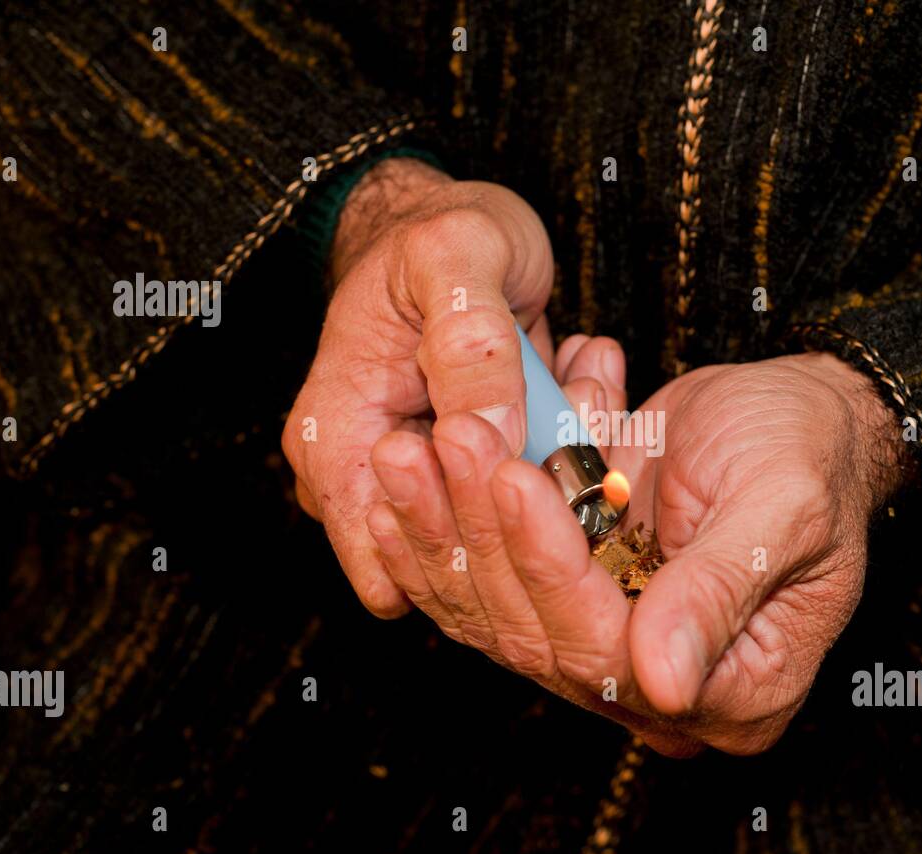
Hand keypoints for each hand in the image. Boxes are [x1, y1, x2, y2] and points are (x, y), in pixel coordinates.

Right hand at [282, 158, 553, 617]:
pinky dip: (577, 434)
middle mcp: (379, 474)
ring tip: (583, 369)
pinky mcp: (484, 470)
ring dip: (569, 450)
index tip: (529, 476)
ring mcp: (433, 478)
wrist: (453, 227)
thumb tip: (489, 434)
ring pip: (514, 521)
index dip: (464, 539)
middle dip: (535, 486)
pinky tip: (582, 370)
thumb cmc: (435, 233)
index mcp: (338, 440)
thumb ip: (467, 343)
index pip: (386, 558)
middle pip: (462, 545)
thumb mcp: (453, 259)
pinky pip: (543, 486)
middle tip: (577, 393)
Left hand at [367, 348, 905, 754]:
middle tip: (447, 442)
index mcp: (736, 688)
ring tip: (406, 454)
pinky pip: (490, 588)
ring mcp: (612, 644)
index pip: (612, 651)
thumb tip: (664, 682)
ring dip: (443, 531)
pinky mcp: (574, 599)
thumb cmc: (811, 456)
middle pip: (540, 634)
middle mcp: (662, 684)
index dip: (553, 568)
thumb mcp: (785, 511)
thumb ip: (719, 592)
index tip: (515, 480)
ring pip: (500, 611)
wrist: (799, 419)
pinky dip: (439, 539)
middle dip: (482, 536)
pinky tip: (393, 497)